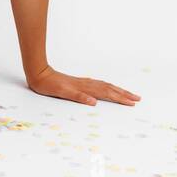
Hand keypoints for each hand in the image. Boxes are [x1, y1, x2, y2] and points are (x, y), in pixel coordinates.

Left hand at [26, 64, 140, 106]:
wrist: (39, 73)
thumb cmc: (49, 85)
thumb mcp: (61, 93)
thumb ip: (78, 97)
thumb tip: (94, 102)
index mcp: (85, 88)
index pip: (107, 94)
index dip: (120, 99)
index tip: (132, 103)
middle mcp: (86, 84)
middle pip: (109, 89)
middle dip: (124, 94)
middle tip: (137, 99)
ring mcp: (83, 82)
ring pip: (105, 86)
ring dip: (118, 90)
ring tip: (128, 93)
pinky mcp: (79, 82)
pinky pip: (98, 84)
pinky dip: (107, 87)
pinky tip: (107, 88)